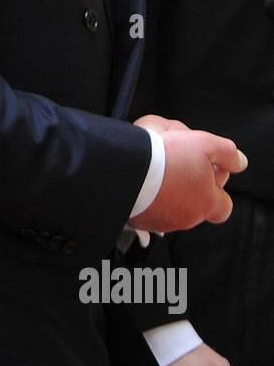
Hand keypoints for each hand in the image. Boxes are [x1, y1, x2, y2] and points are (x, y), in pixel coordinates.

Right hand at [129, 120, 246, 231]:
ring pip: (173, 206)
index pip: (223, 207)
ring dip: (170, 191)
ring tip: (159, 168)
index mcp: (206, 203)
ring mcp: (162, 222)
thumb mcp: (204, 144)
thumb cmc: (166, 157)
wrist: (126, 168)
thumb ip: (227, 153)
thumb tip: (239, 162)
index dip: (218, 190)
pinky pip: (151, 209)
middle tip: (179, 165)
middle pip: (196, 204)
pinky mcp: (141, 221)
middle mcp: (186, 218)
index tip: (208, 172)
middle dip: (191, 186)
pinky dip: (150, 197)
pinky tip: (144, 179)